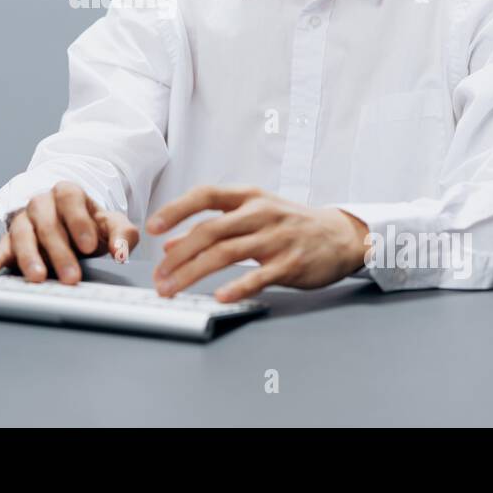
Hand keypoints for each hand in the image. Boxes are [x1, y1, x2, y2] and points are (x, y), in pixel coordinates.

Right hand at [0, 181, 139, 283]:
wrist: (70, 228)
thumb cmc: (91, 226)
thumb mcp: (111, 225)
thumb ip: (122, 235)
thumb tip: (121, 252)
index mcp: (67, 193)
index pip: (70, 199)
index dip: (79, 221)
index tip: (89, 246)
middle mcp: (41, 204)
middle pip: (46, 222)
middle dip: (59, 250)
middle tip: (71, 276)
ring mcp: (23, 221)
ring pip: (22, 234)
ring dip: (29, 257)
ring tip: (38, 277)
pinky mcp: (9, 241)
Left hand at [147, 185, 369, 301]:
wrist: (340, 235)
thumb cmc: (290, 224)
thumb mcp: (252, 215)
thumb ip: (213, 227)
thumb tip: (170, 245)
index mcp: (248, 197)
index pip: (205, 195)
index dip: (176, 210)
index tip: (152, 227)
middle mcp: (260, 214)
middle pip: (210, 231)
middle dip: (178, 255)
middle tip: (158, 276)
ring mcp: (276, 238)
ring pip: (226, 254)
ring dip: (193, 273)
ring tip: (172, 288)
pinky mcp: (291, 263)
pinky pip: (259, 276)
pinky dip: (237, 286)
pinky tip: (219, 297)